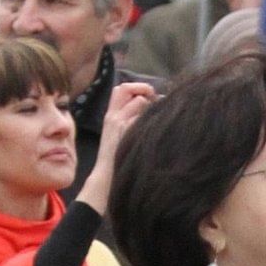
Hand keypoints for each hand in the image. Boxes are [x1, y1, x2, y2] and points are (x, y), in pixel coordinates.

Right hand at [78, 82, 154, 209]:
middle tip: (155, 97)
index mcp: (110, 116)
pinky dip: (153, 117)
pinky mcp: (127, 132)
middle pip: (125, 88)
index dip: (136, 87)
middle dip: (142, 88)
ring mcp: (119, 124)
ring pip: (139, 101)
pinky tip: (159, 125)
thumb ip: (128, 121)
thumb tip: (151, 106)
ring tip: (158, 113)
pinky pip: (143, 116)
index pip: (121, 89)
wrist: (106, 178)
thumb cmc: (117, 161)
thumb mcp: (119, 136)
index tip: (149, 95)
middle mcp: (113, 117)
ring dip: (151, 105)